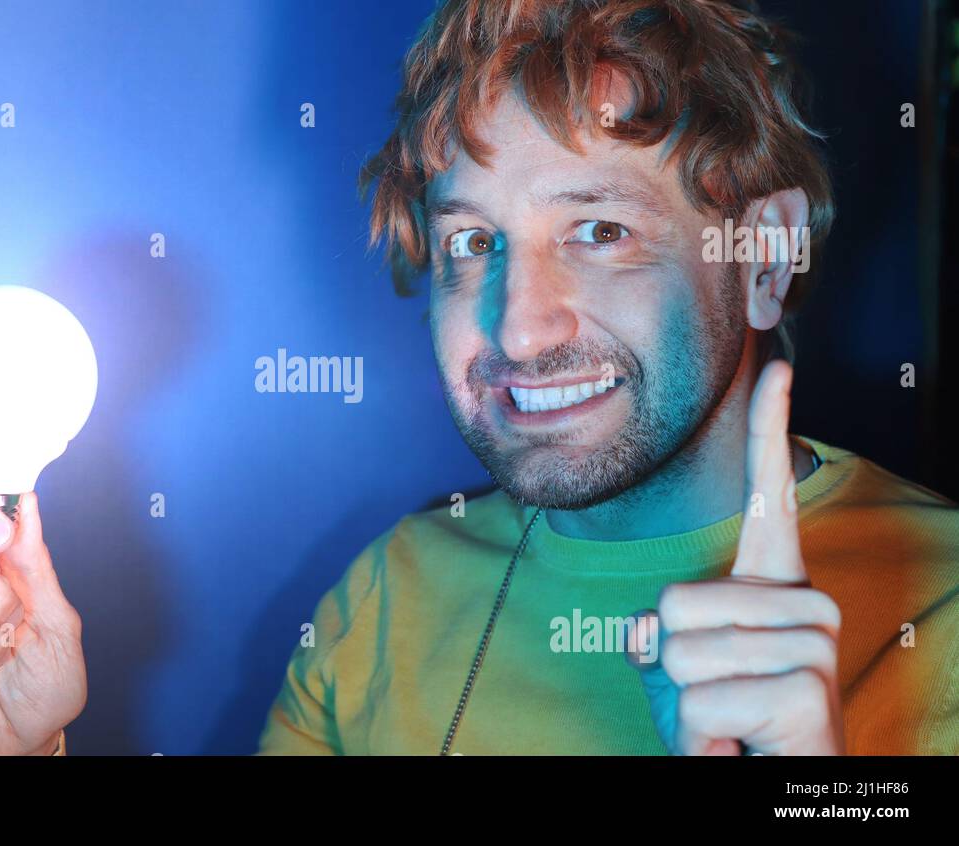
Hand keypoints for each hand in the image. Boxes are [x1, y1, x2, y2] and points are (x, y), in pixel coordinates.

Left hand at [629, 359, 844, 754]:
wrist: (768, 778)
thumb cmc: (722, 717)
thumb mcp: (674, 664)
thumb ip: (655, 628)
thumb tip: (645, 629)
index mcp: (773, 583)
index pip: (767, 497)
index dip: (768, 432)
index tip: (777, 370)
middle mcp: (802, 601)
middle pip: (670, 604)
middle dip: (667, 662)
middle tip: (712, 695)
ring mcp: (812, 641)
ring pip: (678, 651)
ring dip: (682, 701)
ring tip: (726, 718)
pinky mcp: (804, 687)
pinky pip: (698, 696)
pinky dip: (697, 732)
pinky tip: (735, 740)